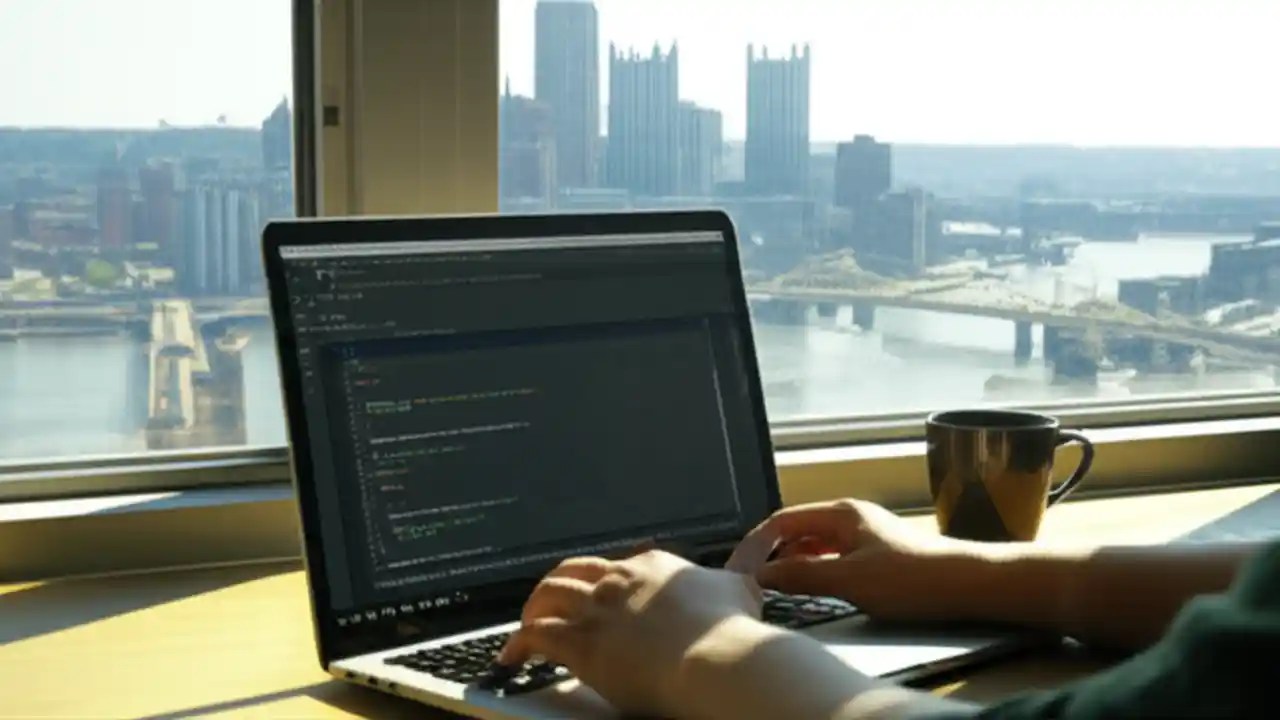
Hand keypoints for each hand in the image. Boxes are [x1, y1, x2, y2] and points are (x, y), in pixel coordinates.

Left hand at [499, 549, 764, 716]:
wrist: (716, 657)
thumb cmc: (730, 630)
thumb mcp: (740, 585)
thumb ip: (744, 562)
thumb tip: (765, 541)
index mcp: (652, 566)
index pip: (613, 566)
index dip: (600, 582)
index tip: (598, 594)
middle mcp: (619, 580)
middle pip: (571, 572)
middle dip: (555, 586)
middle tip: (547, 603)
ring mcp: (598, 609)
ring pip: (547, 596)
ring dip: (532, 611)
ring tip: (526, 627)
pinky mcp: (582, 643)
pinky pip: (537, 636)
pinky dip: (518, 644)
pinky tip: (513, 656)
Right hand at [726, 499, 969, 619]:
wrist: (964, 584)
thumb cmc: (910, 578)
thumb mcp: (848, 580)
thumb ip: (802, 575)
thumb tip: (762, 575)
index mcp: (840, 514)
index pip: (783, 520)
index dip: (758, 543)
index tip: (741, 567)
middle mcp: (850, 517)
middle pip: (798, 530)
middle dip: (774, 553)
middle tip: (753, 580)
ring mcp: (863, 534)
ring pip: (815, 545)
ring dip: (795, 563)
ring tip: (777, 587)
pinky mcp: (875, 553)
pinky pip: (832, 556)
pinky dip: (815, 569)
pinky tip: (813, 588)